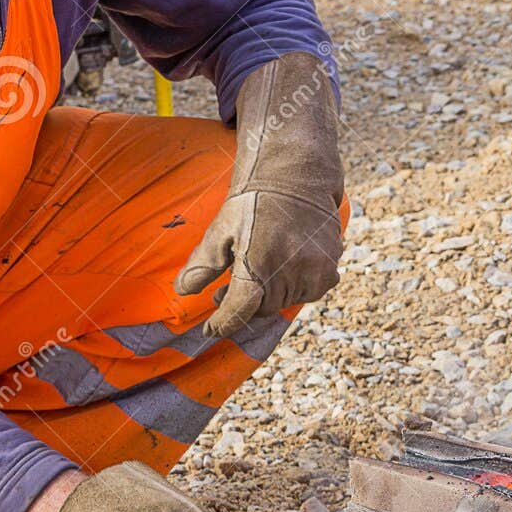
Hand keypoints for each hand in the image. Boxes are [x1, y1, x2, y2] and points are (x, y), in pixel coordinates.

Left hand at [176, 52, 344, 337]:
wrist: (297, 180)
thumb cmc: (252, 203)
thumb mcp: (221, 229)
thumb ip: (202, 264)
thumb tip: (182, 292)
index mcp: (259, 264)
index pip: (239, 311)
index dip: (222, 324)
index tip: (209, 330)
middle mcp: (290, 273)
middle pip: (261, 308)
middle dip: (243, 303)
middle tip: (225, 290)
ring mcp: (313, 274)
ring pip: (283, 301)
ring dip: (267, 293)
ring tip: (255, 270)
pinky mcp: (329, 272)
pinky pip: (305, 293)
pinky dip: (290, 286)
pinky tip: (282, 265)